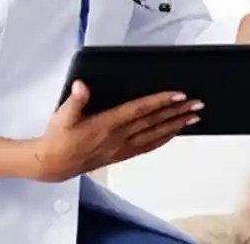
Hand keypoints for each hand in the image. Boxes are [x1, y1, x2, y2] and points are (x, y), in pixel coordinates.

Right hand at [27, 81, 202, 181]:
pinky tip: (174, 133)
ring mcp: (121, 148)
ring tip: (193, 118)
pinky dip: (163, 139)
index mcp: (106, 124)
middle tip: (197, 104)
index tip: (179, 95)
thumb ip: (74, 100)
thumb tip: (82, 85)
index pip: (139, 110)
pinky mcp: (120, 155)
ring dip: (176, 125)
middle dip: (177, 112)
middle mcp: (118, 137)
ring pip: (155, 135)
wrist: (52, 165)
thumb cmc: (58, 138)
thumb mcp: (61, 116)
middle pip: (154, 122)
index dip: (160, 101)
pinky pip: (148, 147)